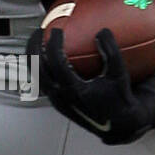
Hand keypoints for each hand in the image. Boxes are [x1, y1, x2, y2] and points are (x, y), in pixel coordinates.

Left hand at [36, 27, 154, 144]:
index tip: (57, 30)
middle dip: (34, 48)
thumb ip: (111, 51)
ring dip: (34, 58)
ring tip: (38, 42)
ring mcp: (57, 102)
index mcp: (74, 90)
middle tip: (40, 32)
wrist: (119, 125)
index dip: (54, 43)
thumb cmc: (121, 98)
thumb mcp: (119, 74)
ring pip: (36, 77)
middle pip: (38, 69)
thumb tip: (102, 31)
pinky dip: (42, 67)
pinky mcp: (57, 103)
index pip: (56, 62)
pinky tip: (47, 55)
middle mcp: (61, 98)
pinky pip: (43, 83)